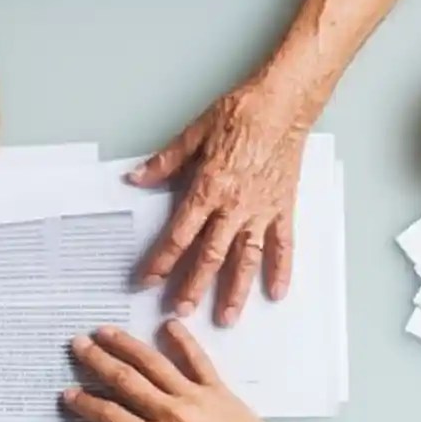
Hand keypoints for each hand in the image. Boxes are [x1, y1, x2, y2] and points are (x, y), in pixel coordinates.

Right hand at [64, 320, 315, 421]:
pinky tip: (168, 323)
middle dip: (97, 361)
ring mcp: (195, 398)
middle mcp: (170, 414)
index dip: (84, 403)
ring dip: (127, 344)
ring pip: (154, 363)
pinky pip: (198, 359)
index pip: (108, 416)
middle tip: (77, 344)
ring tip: (105, 330)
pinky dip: (182, 339)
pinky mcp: (219, 390)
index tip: (68, 392)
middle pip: (125, 381)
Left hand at [129, 82, 306, 326]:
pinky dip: (281, 270)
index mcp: (208, 188)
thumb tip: (137, 177)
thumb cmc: (240, 114)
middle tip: (180, 312)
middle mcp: (235, 206)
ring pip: (245, 259)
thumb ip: (166, 162)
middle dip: (193, 287)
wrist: (282, 104)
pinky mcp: (284, 209)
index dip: (161, 260)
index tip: (148, 281)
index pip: (179, 234)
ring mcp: (262, 211)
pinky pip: (283, 245)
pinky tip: (277, 292)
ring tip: (227, 317)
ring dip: (235, 291)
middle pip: (210, 256)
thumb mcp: (195, 133)